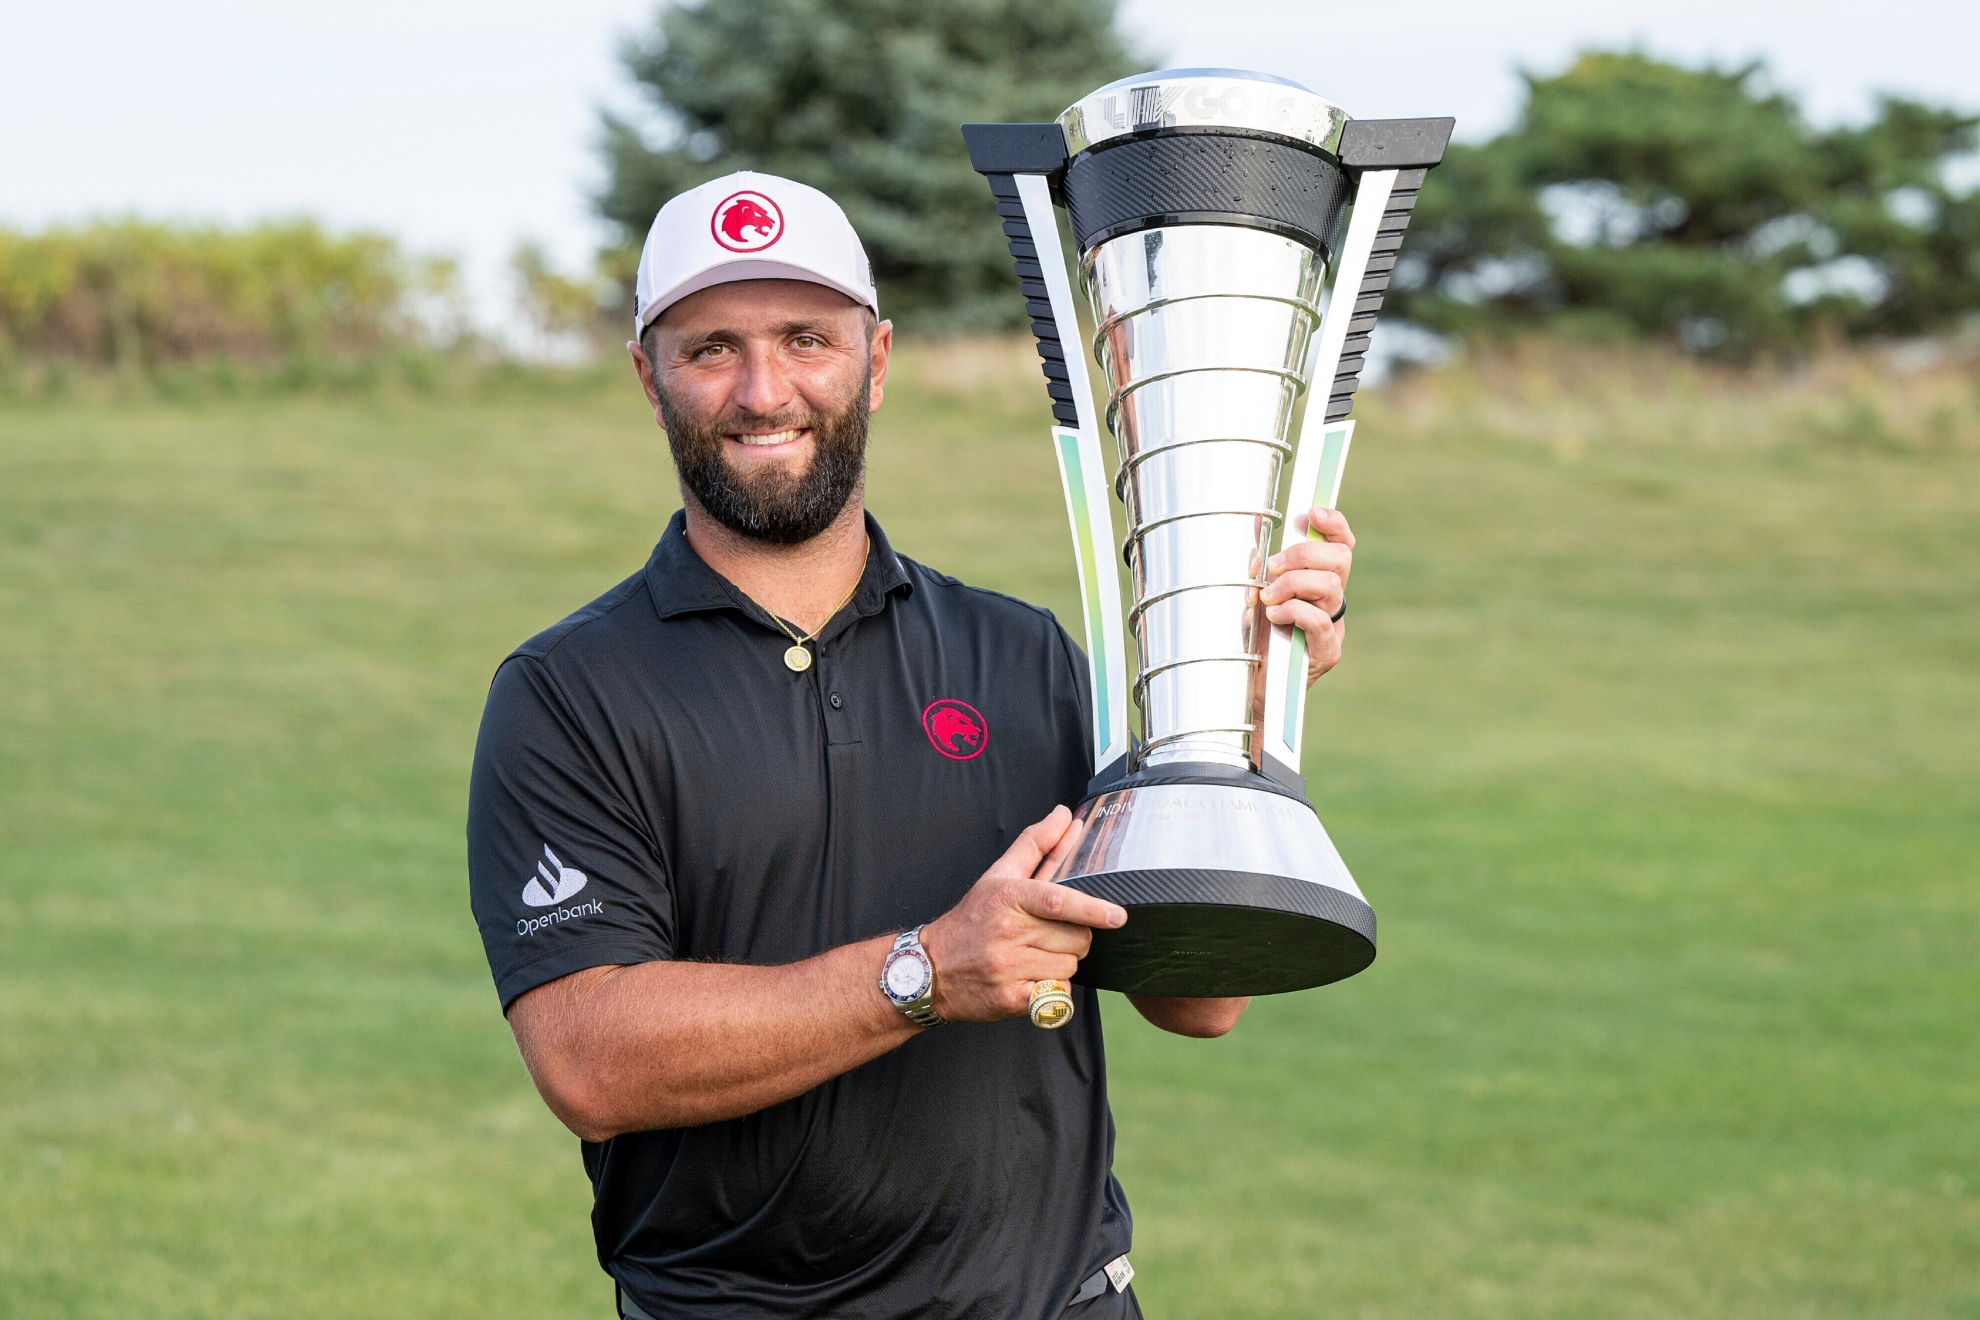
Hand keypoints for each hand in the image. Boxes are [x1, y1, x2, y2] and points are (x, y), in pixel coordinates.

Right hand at [919, 806, 1125, 1022]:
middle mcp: (1008, 932)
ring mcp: (1008, 967)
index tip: (1116, 916)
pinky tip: (1030, 979)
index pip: (1057, 900)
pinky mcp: (1011, 999)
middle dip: (1074, 937)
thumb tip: (1064, 816)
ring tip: (1034, 957)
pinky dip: (1052, 990)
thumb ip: (1035, 844)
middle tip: (1049, 935)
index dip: (1091, 909)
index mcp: (1008, 897)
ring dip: (1061, 963)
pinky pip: (1056, 994)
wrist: (930, 969)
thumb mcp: (998, 877)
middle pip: (1075, 938)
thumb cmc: (972, 919)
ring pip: (1069, 966)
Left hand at [1261, 506, 1354, 686]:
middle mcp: (1332, 602)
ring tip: (1267, 596)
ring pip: (1330, 586)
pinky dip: (1293, 611)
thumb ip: (1259, 563)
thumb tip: (1257, 524)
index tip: (1309, 514)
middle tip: (1272, 567)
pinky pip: (1319, 620)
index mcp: (1320, 583)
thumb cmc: (1253, 638)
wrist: (1248, 686)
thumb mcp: (1252, 593)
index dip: (1334, 524)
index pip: (1342, 545)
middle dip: (1303, 554)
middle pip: (1340, 560)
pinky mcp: (1327, 652)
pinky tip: (1273, 616)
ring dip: (1293, 583)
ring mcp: (1333, 626)